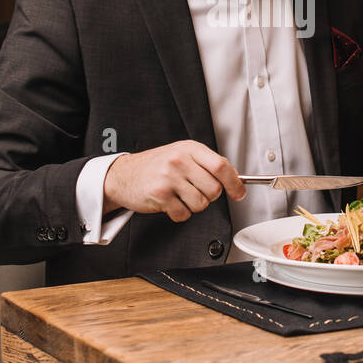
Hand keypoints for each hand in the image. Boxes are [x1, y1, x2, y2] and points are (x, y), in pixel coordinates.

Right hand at [102, 140, 245, 221]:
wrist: (123, 175)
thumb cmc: (156, 166)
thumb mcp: (181, 155)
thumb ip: (206, 164)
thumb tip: (235, 180)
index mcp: (189, 148)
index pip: (221, 166)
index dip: (235, 183)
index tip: (239, 193)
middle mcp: (180, 160)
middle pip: (214, 189)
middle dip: (209, 197)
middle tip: (195, 192)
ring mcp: (170, 177)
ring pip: (201, 204)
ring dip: (193, 206)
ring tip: (180, 196)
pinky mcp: (161, 195)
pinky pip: (183, 214)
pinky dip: (179, 214)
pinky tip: (170, 203)